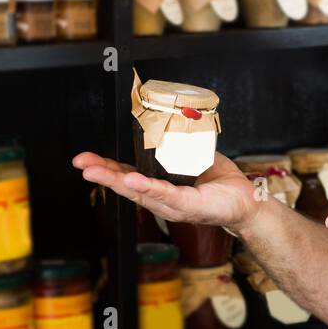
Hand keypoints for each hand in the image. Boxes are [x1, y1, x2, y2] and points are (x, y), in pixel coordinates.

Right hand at [72, 151, 263, 231]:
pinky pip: (166, 195)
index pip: (128, 176)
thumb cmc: (219, 184)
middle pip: (126, 186)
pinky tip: (133, 181)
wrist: (247, 201)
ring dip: (118, 181)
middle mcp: (162, 199)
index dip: (106, 167)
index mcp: (160, 187)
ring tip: (97, 172)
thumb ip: (177, 146)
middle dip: (102, 174)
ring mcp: (174, 205)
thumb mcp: (193, 159)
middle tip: (81, 164)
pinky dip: (148, 188)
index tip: (85, 159)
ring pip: (141, 192)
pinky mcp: (190, 206)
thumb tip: (166, 122)